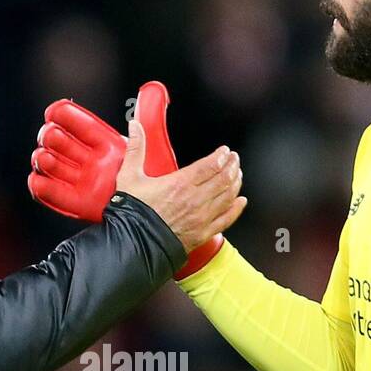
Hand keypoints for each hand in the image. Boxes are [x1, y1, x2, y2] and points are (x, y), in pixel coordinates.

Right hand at [29, 82, 244, 271]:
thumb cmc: (133, 213)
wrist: (134, 243)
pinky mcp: (203, 233)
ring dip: (235, 183)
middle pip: (223, 178)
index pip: (210, 164)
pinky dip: (236, 208)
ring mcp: (201, 217)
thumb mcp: (130, 176)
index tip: (225, 151)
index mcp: (180, 183)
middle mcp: (195, 199)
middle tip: (234, 159)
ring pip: (228, 196)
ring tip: (237, 175)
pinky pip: (226, 219)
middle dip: (232, 166)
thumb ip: (136, 148)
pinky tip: (241, 202)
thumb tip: (135, 127)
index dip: (221, 155)